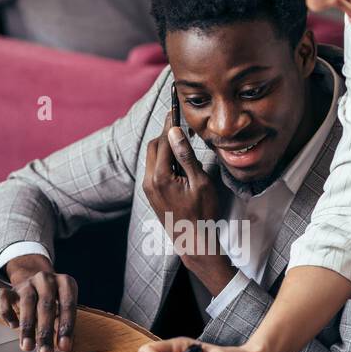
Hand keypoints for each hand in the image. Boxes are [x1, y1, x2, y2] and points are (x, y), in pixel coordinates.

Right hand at [0, 254, 77, 351]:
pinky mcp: (11, 289)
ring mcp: (27, 283)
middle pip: (46, 305)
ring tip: (28, 346)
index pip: (68, 304)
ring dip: (27, 327)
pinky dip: (7, 313)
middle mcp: (46, 279)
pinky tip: (13, 326)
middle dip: (45, 332)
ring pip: (26, 303)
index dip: (66, 327)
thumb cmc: (54, 302)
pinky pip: (4, 298)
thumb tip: (63, 348)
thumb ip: (63, 327)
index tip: (64, 346)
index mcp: (65, 283)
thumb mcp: (63, 311)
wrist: (36, 284)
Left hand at [142, 122, 233, 294]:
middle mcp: (149, 181)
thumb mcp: (200, 182)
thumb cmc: (202, 213)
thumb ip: (185, 156)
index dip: (170, 124)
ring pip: (152, 157)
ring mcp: (148, 189)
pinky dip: (164, 159)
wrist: (194, 241)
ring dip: (165, 146)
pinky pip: (154, 168)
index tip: (175, 110)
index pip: (162, 141)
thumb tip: (175, 132)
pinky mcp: (151, 194)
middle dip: (166, 134)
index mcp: (160, 177)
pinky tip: (178, 160)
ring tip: (182, 141)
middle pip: (154, 146)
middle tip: (182, 125)